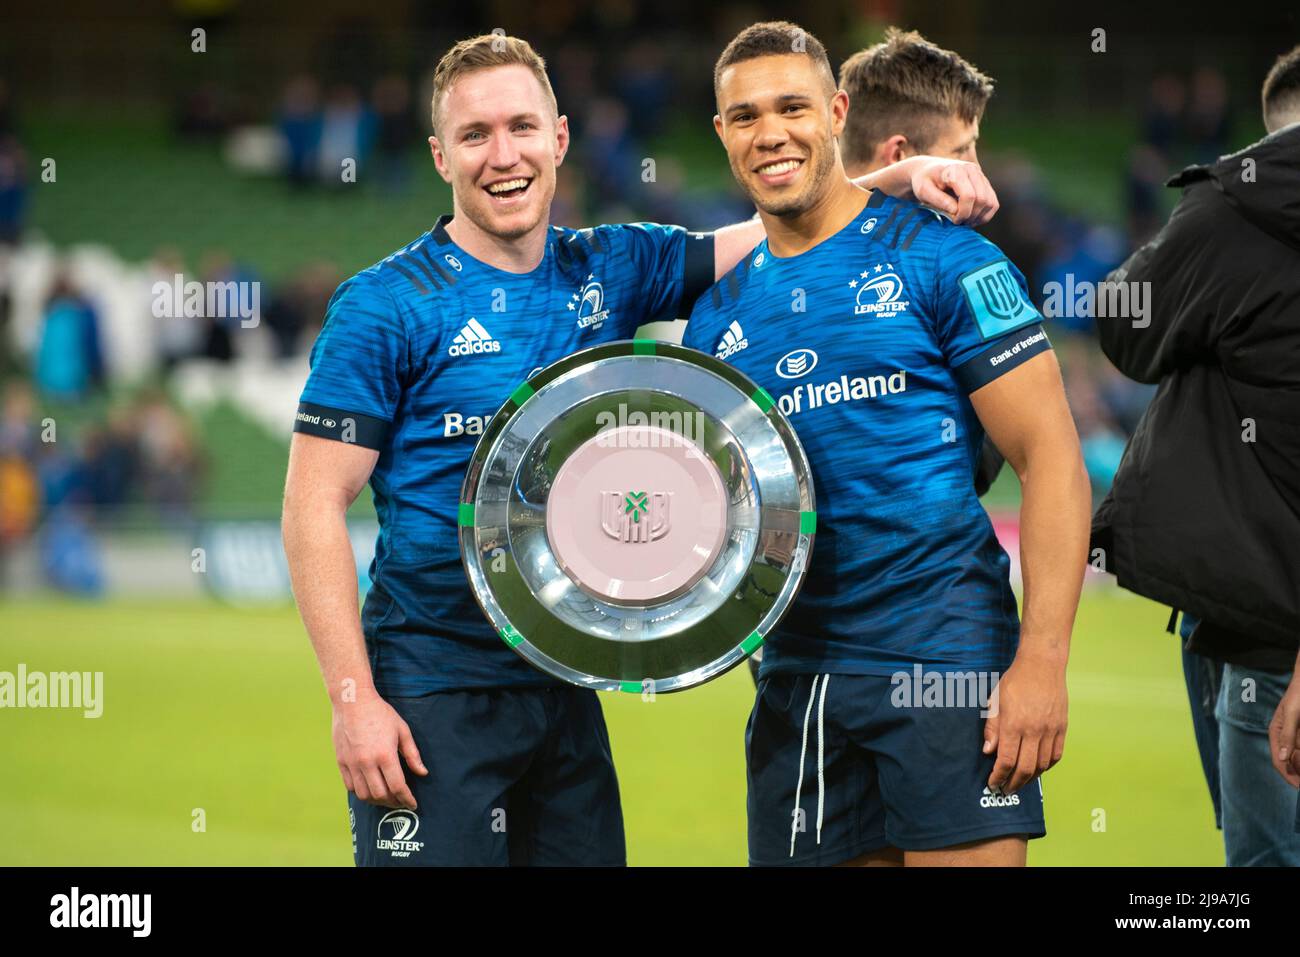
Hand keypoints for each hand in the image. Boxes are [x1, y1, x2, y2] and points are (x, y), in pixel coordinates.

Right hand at [332, 690, 427, 808]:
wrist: (352, 701)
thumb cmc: (380, 713)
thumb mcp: (402, 730)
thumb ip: (412, 754)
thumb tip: (422, 773)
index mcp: (385, 754)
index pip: (398, 786)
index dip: (407, 799)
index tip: (413, 804)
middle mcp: (367, 762)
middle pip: (381, 795)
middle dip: (393, 802)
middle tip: (401, 802)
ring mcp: (352, 763)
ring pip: (364, 794)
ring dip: (377, 800)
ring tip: (386, 798)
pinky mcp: (341, 762)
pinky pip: (350, 786)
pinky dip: (361, 793)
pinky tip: (370, 789)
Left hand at [888, 156, 998, 224]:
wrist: (928, 170)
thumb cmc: (923, 181)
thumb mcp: (923, 191)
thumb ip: (938, 200)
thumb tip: (956, 211)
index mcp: (956, 170)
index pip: (969, 196)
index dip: (963, 213)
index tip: (953, 221)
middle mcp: (972, 170)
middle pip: (982, 200)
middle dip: (971, 216)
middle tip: (958, 223)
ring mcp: (980, 175)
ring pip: (991, 202)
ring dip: (979, 217)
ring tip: (964, 221)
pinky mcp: (984, 183)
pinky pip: (993, 203)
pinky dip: (985, 215)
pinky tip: (971, 218)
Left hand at [983, 647, 1067, 793]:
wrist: (1042, 665)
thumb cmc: (1015, 681)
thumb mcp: (995, 701)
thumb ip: (992, 728)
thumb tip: (988, 752)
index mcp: (1014, 724)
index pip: (1006, 760)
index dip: (998, 776)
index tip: (993, 784)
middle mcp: (1033, 730)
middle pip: (1025, 768)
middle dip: (1013, 784)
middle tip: (1005, 790)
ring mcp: (1050, 730)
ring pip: (1042, 765)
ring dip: (1030, 778)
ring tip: (1020, 782)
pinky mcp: (1062, 728)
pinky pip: (1056, 755)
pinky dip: (1047, 767)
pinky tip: (1038, 769)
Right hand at [1268, 669, 1299, 787]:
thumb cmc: (1299, 696)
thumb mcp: (1293, 714)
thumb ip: (1288, 735)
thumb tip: (1283, 758)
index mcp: (1276, 734)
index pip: (1279, 761)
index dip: (1288, 776)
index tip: (1299, 786)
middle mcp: (1284, 738)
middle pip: (1289, 763)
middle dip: (1297, 773)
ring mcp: (1294, 737)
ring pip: (1298, 758)